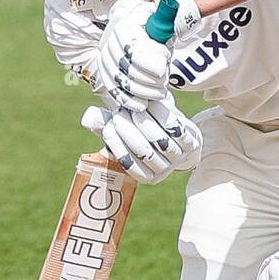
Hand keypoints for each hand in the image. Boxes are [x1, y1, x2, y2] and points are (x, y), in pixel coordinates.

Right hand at [81, 97, 202, 183]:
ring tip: (135, 108)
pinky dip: (161, 114)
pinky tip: (151, 103)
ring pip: (159, 140)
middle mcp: (162, 171)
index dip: (117, 143)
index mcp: (145, 176)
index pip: (128, 163)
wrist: (177, 132)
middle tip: (120, 113)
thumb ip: (105, 125)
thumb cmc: (143, 131)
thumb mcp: (124, 130)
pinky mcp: (190, 144)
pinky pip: (174, 128)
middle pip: (144, 151)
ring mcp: (178, 159)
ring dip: (145, 121)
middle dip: (130, 130)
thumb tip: (87, 118)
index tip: (110, 125)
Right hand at [96, 0, 170, 107]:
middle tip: (165, 78)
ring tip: (160, 89)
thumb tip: (170, 11)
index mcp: (123, 26)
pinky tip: (143, 103)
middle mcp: (108, 43)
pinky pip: (115, 92)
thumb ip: (164, 15)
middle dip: (151, 79)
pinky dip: (130, 101)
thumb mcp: (159, 18)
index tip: (165, 64)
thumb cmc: (155, 28)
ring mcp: (105, 61)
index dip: (151, 62)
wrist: (143, 34)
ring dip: (145, 90)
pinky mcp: (106, 76)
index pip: (134, 51)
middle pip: (129, 70)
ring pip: (123, 83)